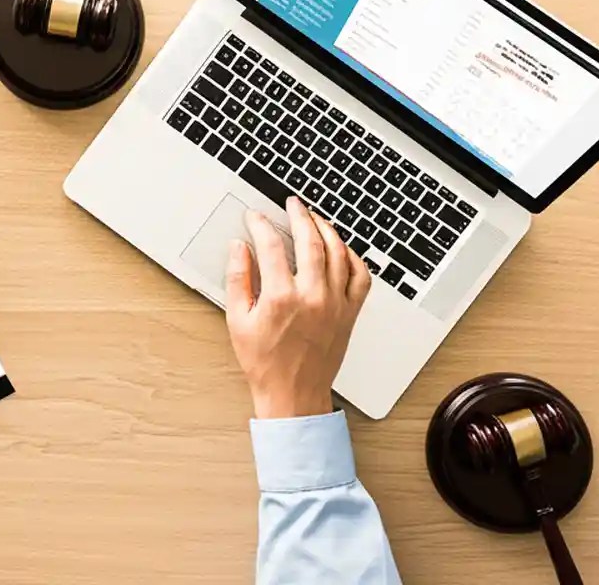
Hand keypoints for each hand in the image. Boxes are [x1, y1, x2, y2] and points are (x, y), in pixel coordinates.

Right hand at [225, 197, 371, 418]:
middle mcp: (312, 297)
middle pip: (310, 240)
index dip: (261, 225)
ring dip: (326, 229)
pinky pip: (361, 276)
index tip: (255, 218)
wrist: (293, 394)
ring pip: (338, 253)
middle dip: (300, 215)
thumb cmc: (265, 363)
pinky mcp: (350, 313)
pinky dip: (354, 257)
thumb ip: (238, 279)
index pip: (271, 246)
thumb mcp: (237, 321)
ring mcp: (335, 304)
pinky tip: (343, 249)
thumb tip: (239, 249)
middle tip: (292, 204)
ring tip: (315, 219)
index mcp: (281, 298)